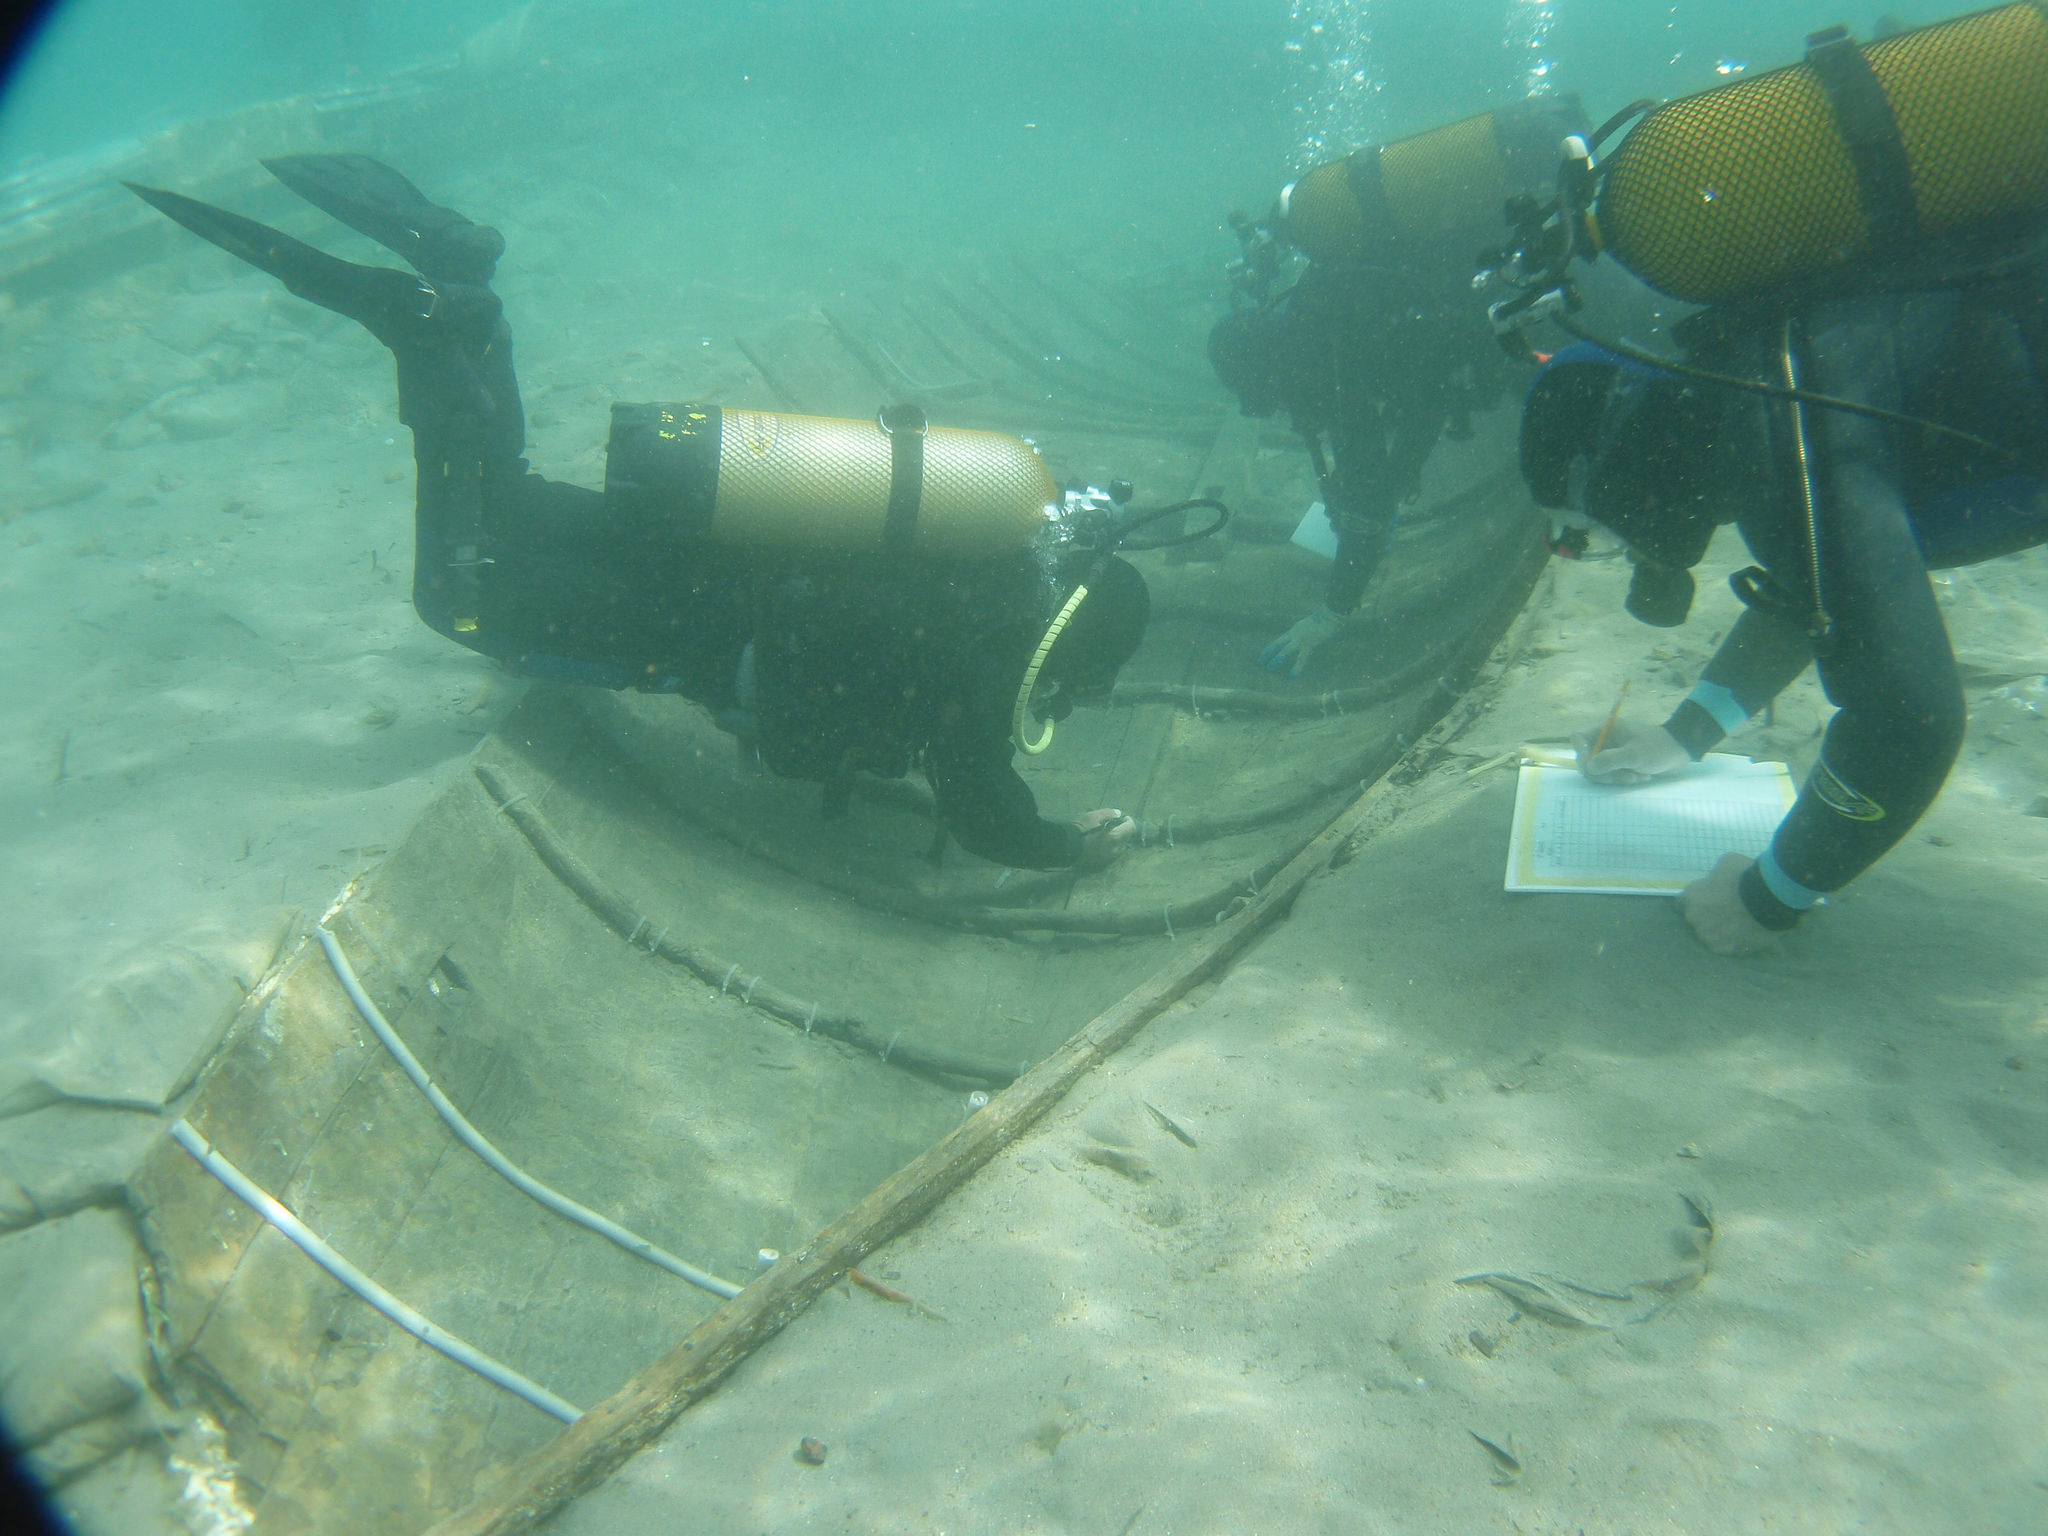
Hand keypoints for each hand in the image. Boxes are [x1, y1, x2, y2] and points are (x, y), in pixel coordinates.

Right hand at [1073, 808, 1134, 869]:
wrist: (1064, 847)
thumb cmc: (1080, 829)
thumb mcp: (1093, 816)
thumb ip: (1109, 814)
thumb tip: (1118, 814)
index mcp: (1115, 837)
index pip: (1131, 829)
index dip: (1129, 821)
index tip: (1124, 818)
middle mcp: (1115, 850)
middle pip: (1126, 839)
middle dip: (1124, 831)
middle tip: (1116, 825)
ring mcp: (1108, 858)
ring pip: (1119, 848)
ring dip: (1118, 841)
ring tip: (1109, 835)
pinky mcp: (1101, 863)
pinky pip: (1111, 855)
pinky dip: (1111, 848)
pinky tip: (1103, 844)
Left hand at [1259, 607, 1343, 675]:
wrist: (1331, 615)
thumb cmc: (1324, 620)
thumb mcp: (1310, 626)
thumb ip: (1303, 634)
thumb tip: (1300, 642)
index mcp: (1295, 630)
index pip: (1279, 641)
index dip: (1270, 649)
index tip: (1262, 656)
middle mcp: (1295, 634)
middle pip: (1278, 644)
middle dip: (1268, 653)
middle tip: (1260, 662)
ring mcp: (1301, 638)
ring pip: (1286, 650)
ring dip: (1277, 659)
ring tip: (1270, 668)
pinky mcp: (1309, 643)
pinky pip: (1302, 657)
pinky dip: (1297, 666)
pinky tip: (1293, 674)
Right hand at [1574, 718, 1689, 782]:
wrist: (1679, 752)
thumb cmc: (1658, 748)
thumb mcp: (1635, 754)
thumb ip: (1611, 760)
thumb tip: (1588, 768)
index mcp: (1605, 729)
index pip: (1578, 738)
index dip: (1581, 754)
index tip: (1593, 767)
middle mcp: (1603, 740)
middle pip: (1585, 759)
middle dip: (1603, 772)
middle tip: (1623, 777)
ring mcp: (1609, 752)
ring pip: (1597, 771)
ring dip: (1615, 778)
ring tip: (1636, 776)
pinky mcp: (1617, 763)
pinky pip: (1608, 775)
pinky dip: (1621, 779)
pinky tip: (1639, 777)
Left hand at [1680, 853, 1779, 955]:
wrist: (1770, 898)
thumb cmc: (1745, 876)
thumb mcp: (1726, 863)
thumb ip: (1714, 876)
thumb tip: (1716, 881)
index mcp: (1690, 899)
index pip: (1683, 902)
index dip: (1697, 900)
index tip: (1709, 899)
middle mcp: (1694, 920)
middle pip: (1696, 919)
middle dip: (1708, 915)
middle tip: (1728, 910)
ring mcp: (1710, 938)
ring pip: (1711, 935)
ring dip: (1720, 930)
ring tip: (1739, 923)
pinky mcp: (1727, 950)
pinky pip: (1727, 946)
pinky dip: (1734, 941)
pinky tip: (1746, 933)